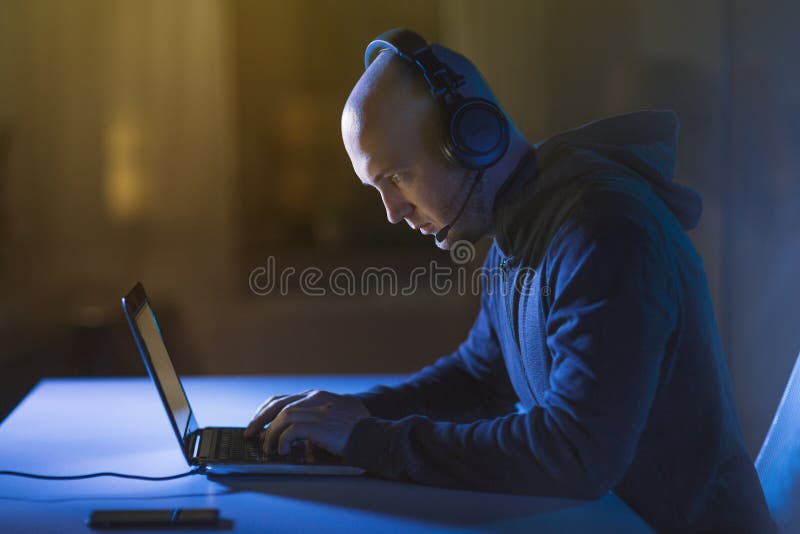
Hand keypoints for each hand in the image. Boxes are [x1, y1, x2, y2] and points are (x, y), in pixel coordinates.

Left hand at [244, 390, 369, 455]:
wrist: (372, 433)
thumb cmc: (357, 427)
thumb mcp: (335, 413)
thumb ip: (317, 415)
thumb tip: (296, 431)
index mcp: (317, 395)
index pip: (283, 398)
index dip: (266, 410)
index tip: (257, 421)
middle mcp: (314, 398)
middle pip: (277, 405)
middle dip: (259, 419)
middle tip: (250, 433)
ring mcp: (316, 410)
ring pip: (282, 417)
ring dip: (271, 434)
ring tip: (268, 447)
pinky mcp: (318, 425)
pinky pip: (291, 432)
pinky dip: (283, 442)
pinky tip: (284, 451)